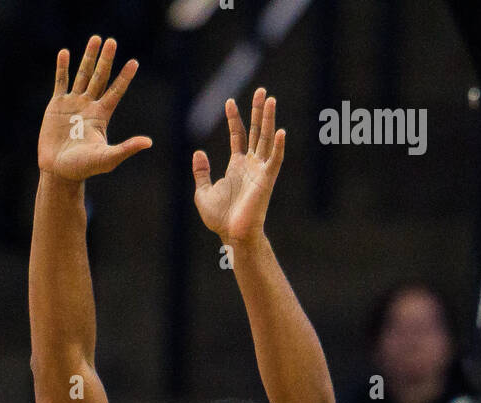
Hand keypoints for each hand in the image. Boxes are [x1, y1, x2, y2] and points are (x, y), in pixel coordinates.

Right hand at [38, 35, 151, 181]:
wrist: (59, 172)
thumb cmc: (84, 168)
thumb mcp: (108, 158)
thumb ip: (127, 148)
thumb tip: (149, 143)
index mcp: (101, 115)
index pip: (116, 91)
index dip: (125, 77)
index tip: (134, 62)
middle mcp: (89, 106)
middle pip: (100, 77)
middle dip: (106, 60)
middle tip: (112, 42)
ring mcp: (73, 104)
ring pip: (82, 75)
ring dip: (88, 57)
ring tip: (95, 39)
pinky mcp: (56, 106)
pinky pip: (60, 82)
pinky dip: (62, 68)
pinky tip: (65, 53)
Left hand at [192, 89, 284, 245]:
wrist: (232, 234)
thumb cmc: (219, 218)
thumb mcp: (203, 192)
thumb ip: (202, 172)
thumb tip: (198, 152)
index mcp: (236, 165)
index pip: (238, 135)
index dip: (234, 118)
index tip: (229, 100)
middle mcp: (250, 164)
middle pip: (256, 131)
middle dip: (258, 111)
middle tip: (261, 91)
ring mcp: (260, 170)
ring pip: (266, 138)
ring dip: (269, 119)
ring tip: (270, 99)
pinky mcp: (267, 180)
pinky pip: (275, 160)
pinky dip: (279, 146)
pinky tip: (281, 131)